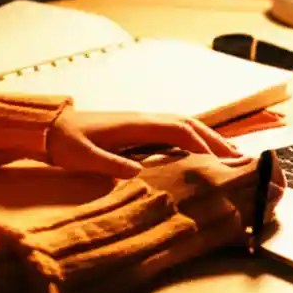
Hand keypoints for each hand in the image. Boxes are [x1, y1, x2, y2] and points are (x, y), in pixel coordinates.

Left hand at [46, 109, 246, 178]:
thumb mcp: (82, 157)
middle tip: (242, 159)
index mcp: (137, 124)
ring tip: (233, 155)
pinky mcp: (141, 129)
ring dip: (211, 138)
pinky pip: (177, 131)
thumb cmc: (66, 142)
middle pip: (191, 125)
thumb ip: (109, 164)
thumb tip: (139, 174)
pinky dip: (197, 139)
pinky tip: (204, 152)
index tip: (223, 162)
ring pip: (186, 126)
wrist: (50, 128)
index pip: (179, 132)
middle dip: (217, 141)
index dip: (202, 146)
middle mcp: (146, 119)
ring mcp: (145, 122)